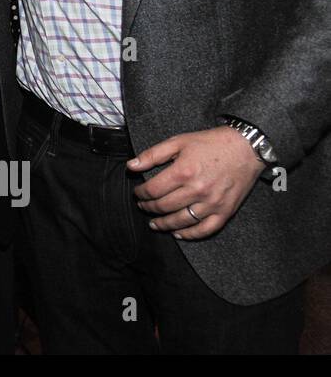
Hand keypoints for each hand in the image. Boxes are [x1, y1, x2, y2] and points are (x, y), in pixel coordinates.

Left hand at [129, 126, 264, 239]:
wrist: (246, 148)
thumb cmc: (211, 143)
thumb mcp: (178, 142)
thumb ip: (153, 155)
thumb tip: (131, 166)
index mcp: (183, 172)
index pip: (153, 190)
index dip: (141, 194)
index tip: (137, 193)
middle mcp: (197, 190)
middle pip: (164, 207)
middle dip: (149, 208)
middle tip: (143, 206)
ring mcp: (212, 203)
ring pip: (181, 221)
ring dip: (164, 224)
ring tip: (154, 223)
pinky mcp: (225, 211)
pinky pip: (205, 229)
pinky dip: (190, 234)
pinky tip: (179, 233)